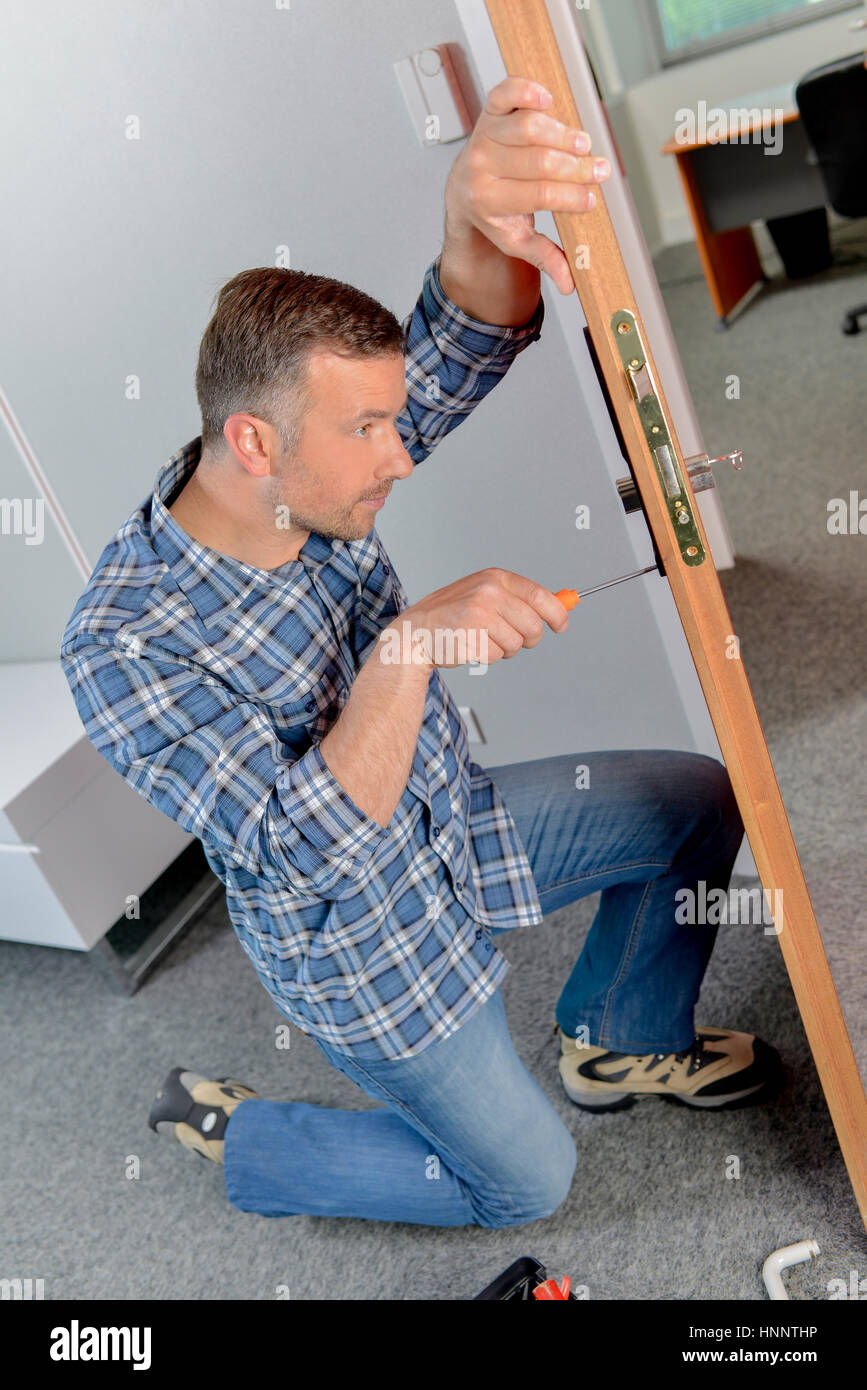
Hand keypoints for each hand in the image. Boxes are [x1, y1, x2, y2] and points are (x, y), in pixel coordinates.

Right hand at [382, 567, 569, 669]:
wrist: (416, 631)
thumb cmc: (452, 614)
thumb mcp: (484, 593)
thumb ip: (518, 599)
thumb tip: (558, 607)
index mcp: (495, 578)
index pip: (540, 596)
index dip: (557, 613)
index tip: (561, 624)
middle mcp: (488, 593)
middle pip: (533, 625)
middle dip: (529, 638)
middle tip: (513, 638)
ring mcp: (479, 615)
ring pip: (516, 644)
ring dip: (504, 648)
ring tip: (483, 638)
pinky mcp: (471, 638)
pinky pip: (497, 656)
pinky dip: (488, 657)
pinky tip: (471, 645)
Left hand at [444, 76, 610, 295]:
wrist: (463, 188)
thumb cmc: (496, 212)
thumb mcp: (516, 239)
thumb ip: (543, 257)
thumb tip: (570, 284)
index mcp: (488, 201)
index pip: (538, 195)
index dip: (570, 196)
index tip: (592, 197)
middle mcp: (482, 166)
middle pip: (539, 161)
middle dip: (575, 167)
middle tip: (599, 170)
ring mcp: (485, 135)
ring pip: (529, 127)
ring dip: (563, 134)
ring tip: (583, 144)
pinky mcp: (489, 110)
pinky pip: (507, 92)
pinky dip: (527, 91)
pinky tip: (549, 100)